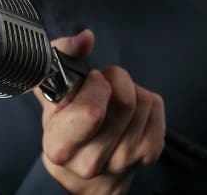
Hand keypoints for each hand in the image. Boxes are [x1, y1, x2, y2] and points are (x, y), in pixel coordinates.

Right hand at [34, 30, 164, 194]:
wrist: (84, 167)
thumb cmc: (64, 122)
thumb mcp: (50, 89)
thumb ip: (60, 55)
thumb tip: (85, 39)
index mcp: (61, 145)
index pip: (91, 113)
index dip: (95, 85)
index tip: (90, 80)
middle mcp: (91, 160)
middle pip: (124, 102)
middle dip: (114, 79)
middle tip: (101, 82)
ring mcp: (124, 160)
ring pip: (142, 101)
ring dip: (128, 87)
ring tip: (112, 95)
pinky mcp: (149, 154)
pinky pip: (155, 106)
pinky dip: (143, 97)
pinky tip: (128, 108)